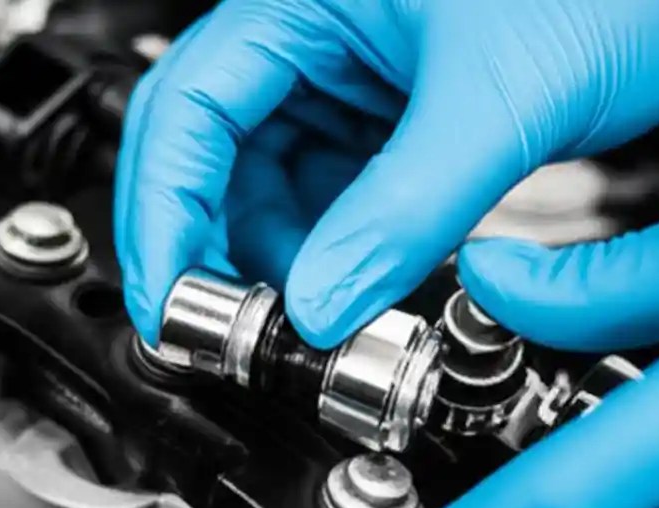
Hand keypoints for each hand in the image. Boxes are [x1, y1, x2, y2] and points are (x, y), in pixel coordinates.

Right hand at [115, 0, 658, 346]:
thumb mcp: (492, 108)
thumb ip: (399, 215)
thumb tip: (323, 305)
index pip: (188, 108)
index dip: (165, 212)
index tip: (173, 300)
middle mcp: (318, 30)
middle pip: (220, 151)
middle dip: (223, 245)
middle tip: (240, 327)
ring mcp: (358, 72)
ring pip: (280, 178)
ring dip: (287, 255)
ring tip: (312, 318)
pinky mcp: (401, 111)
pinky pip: (341, 187)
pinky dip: (341, 243)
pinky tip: (356, 283)